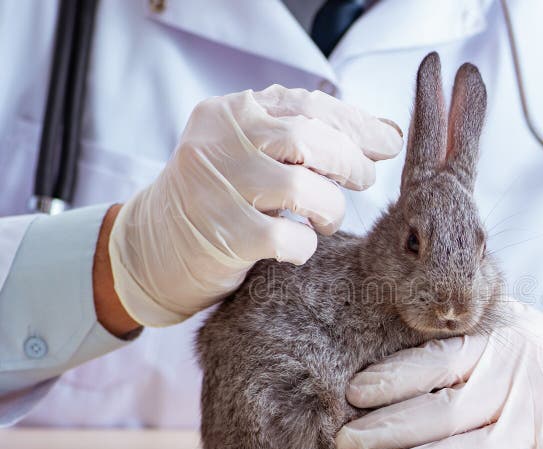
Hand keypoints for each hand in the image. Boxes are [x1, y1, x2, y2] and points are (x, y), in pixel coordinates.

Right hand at [108, 86, 402, 325]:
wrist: (153, 247)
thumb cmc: (221, 196)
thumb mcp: (252, 150)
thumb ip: (306, 135)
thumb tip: (388, 135)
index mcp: (233, 112)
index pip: (308, 105)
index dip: (357, 125)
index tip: (388, 143)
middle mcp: (221, 141)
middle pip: (309, 139)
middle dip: (351, 162)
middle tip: (364, 180)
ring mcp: (217, 187)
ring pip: (303, 187)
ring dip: (332, 207)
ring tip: (328, 218)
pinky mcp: (221, 234)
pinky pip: (288, 236)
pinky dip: (306, 244)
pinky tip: (299, 244)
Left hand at [335, 301, 542, 448]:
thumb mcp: (517, 323)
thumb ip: (470, 320)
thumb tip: (405, 307)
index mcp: (501, 347)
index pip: (439, 361)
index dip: (395, 377)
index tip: (354, 392)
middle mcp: (518, 386)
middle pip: (445, 411)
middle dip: (390, 429)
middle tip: (345, 441)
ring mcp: (540, 429)